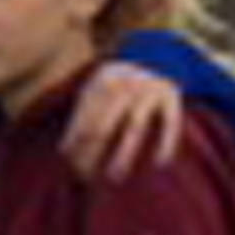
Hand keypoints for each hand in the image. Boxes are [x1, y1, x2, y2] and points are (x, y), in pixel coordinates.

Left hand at [63, 63, 186, 182]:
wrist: (160, 56)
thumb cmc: (119, 85)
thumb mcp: (98, 87)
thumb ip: (84, 112)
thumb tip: (63, 151)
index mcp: (102, 82)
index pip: (84, 119)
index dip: (75, 142)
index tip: (69, 164)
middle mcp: (125, 85)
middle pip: (104, 126)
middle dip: (92, 153)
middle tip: (85, 176)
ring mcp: (149, 90)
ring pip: (134, 127)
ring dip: (123, 155)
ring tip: (114, 177)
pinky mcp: (171, 97)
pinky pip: (169, 123)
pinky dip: (166, 143)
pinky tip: (160, 163)